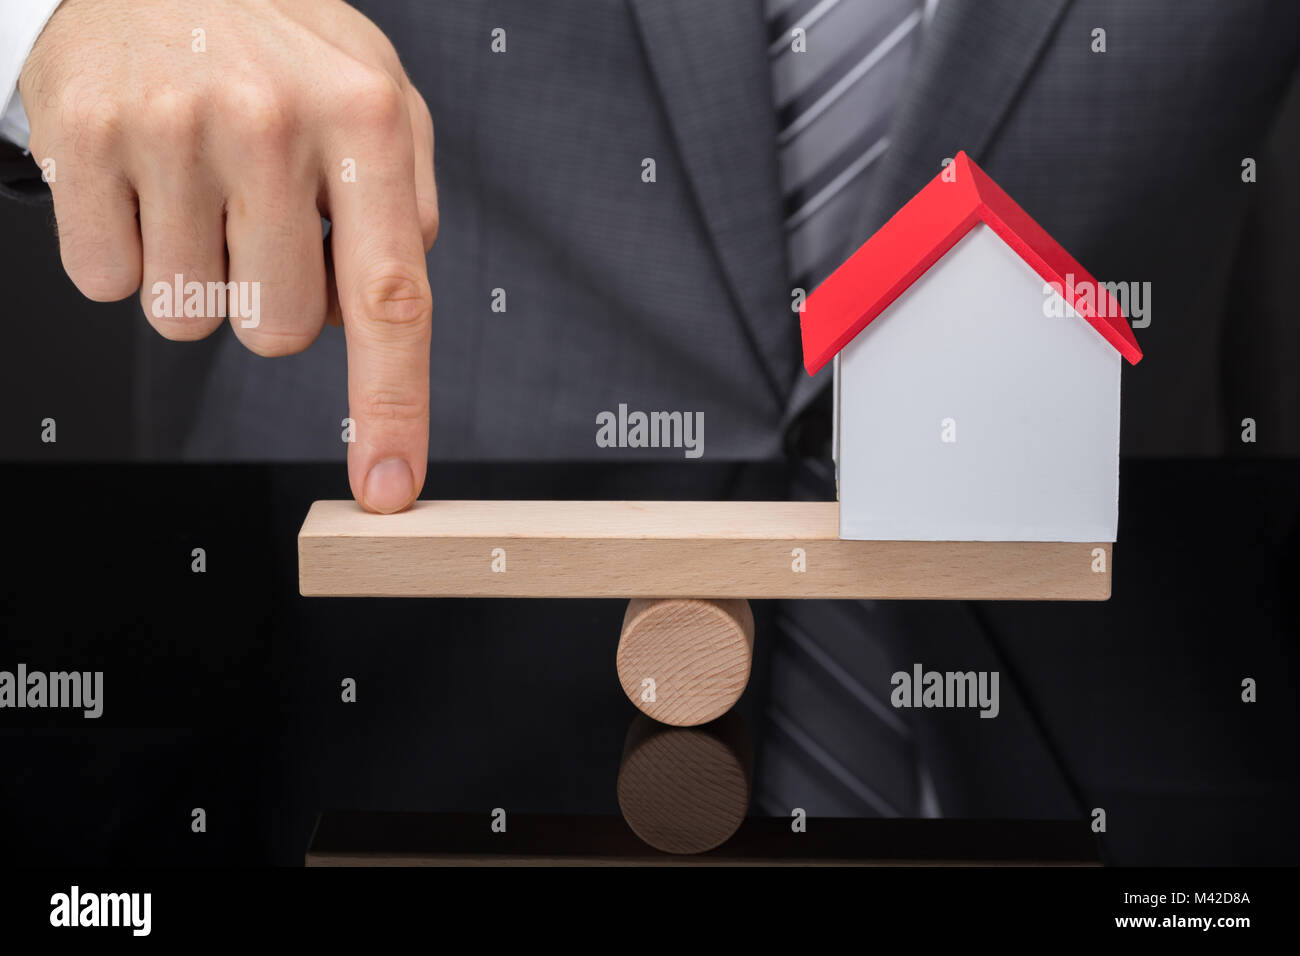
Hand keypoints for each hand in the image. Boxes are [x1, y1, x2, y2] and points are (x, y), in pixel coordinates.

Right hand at [20, 0, 437, 512]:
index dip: (391, 406)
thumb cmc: (280, 46)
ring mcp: (171, 127)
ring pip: (188, 319)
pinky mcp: (83, 135)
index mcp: (366, 119)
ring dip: (196, 279)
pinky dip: (125, 254)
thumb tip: (376, 317)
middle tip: (254, 224)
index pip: (390, 298)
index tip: (387, 488)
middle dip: (268, 304)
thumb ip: (399, 210)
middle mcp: (272, 122)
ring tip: (198, 190)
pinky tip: (143, 184)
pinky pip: (106, 283)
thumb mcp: (375, 99)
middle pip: (275, 333)